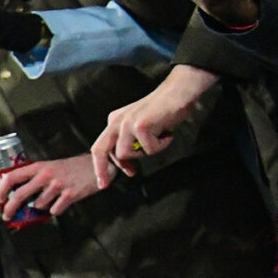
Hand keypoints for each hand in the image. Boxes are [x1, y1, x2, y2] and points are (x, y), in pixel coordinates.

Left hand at [0, 153, 102, 219]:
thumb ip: (35, 177)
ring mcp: (57, 186)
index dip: (2, 189)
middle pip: (19, 195)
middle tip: (7, 215)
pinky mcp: (70, 195)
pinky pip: (55, 210)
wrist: (97, 165)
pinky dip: (56, 209)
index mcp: (38, 167)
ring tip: (51, 199)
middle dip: (10, 208)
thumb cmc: (70, 168)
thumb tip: (17, 193)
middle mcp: (45, 175)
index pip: (12, 176)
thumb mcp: (50, 167)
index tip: (0, 199)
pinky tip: (62, 202)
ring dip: (42, 207)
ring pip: (39, 205)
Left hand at [89, 66, 218, 187]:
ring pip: (127, 154)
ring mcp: (127, 123)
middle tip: (104, 185)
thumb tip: (128, 169)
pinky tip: (167, 132)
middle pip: (101, 150)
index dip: (100, 166)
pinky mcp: (141, 125)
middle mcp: (116, 121)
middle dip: (101, 170)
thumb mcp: (140, 128)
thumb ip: (130, 144)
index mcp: (114, 122)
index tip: (103, 181)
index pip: (100, 147)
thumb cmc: (162, 111)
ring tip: (159, 138)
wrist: (177, 92)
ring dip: (145, 152)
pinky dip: (161, 145)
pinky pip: (149, 149)